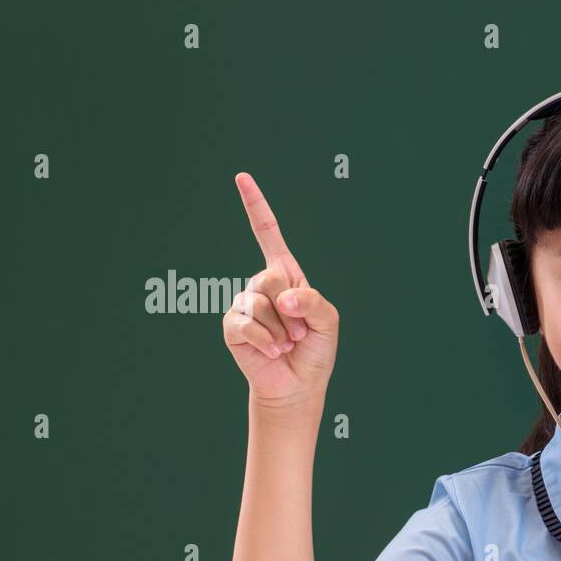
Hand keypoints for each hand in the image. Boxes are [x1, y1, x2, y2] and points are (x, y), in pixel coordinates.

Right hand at [222, 172, 339, 407]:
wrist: (298, 384)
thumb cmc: (315, 349)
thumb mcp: (328, 321)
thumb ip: (313, 302)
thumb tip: (284, 298)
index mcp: (286, 275)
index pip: (268, 234)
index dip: (255, 206)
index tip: (241, 177)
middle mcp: (261, 285)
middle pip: (271, 277)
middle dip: (292, 310)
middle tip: (299, 332)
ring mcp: (244, 303)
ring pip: (261, 303)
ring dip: (282, 329)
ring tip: (287, 343)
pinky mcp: (232, 326)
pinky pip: (246, 323)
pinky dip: (266, 340)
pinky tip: (274, 351)